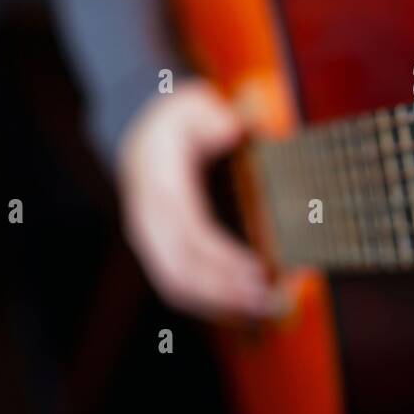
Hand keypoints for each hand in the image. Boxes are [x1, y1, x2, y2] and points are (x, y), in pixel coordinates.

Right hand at [117, 80, 274, 318]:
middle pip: (183, 270)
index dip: (224, 258)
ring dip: (222, 304)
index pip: (192, 233)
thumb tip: (232, 129)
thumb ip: (211, 116)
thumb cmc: (177, 123)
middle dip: (228, 292)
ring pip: (178, 286)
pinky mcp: (159, 254)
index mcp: (160, 187)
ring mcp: (150, 241)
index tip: (260, 270)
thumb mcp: (192, 105)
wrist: (139, 137)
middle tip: (274, 300)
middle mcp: (149, 221)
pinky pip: (179, 287)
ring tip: (268, 309)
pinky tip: (245, 308)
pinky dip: (210, 303)